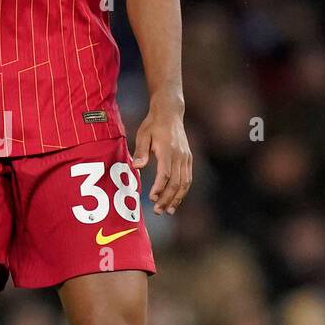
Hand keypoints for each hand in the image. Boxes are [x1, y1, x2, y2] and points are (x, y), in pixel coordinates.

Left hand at [132, 99, 191, 214]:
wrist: (170, 113)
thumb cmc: (153, 124)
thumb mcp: (142, 134)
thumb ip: (140, 151)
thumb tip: (136, 167)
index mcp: (168, 150)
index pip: (165, 173)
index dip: (159, 188)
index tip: (152, 198)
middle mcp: (180, 155)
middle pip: (176, 182)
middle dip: (167, 199)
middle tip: (157, 210)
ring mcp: (186, 158)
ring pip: (184, 183)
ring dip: (176, 199)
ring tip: (168, 211)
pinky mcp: (188, 159)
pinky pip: (187, 178)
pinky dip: (182, 191)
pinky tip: (175, 200)